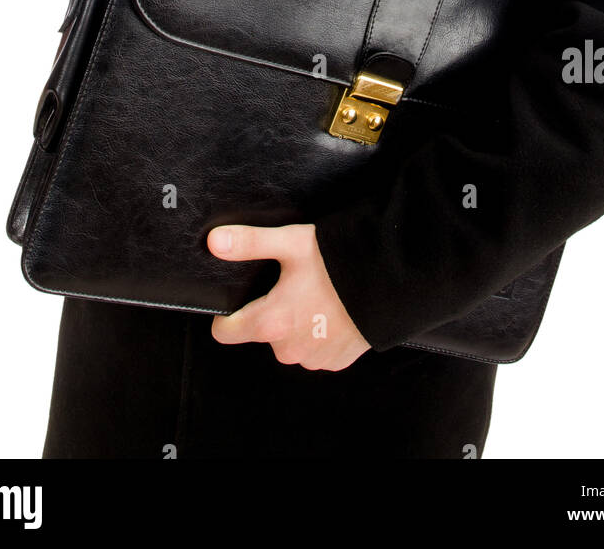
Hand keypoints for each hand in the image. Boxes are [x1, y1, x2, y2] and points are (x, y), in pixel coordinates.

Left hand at [207, 222, 371, 370]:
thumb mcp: (290, 243)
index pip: (226, 332)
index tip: (237, 301)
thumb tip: (214, 242)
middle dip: (271, 313)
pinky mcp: (337, 361)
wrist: (389, 280)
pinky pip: (315, 350)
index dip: (227, 315)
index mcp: (272, 322)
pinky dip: (319, 333)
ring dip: (297, 325)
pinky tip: (333, 311)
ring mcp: (315, 358)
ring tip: (316, 296)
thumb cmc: (338, 261)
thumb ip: (249, 243)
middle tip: (292, 286)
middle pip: (263, 333)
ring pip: (290, 342)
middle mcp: (290, 348)